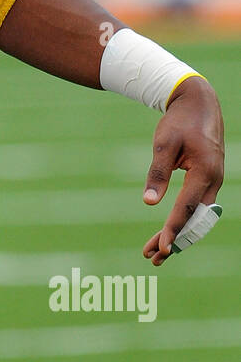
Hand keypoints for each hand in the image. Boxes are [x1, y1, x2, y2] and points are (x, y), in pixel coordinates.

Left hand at [142, 76, 223, 265]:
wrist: (198, 103)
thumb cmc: (179, 121)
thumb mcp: (163, 144)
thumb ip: (157, 173)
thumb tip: (148, 202)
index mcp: (205, 171)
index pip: (187, 207)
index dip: (174, 228)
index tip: (162, 247)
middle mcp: (213, 180)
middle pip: (194, 219)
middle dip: (175, 240)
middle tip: (153, 258)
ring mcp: (213, 181)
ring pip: (197, 216)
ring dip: (179, 235)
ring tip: (155, 253)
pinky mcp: (208, 181)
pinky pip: (197, 208)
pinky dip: (183, 222)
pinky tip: (169, 234)